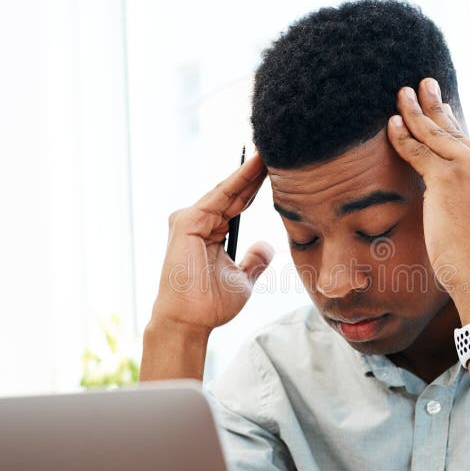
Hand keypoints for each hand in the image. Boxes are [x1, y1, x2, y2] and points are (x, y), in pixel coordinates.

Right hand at [151, 151, 273, 331]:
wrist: (190, 321)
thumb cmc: (210, 304)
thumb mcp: (243, 279)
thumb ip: (254, 260)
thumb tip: (266, 245)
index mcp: (211, 231)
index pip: (240, 202)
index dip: (259, 185)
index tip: (281, 169)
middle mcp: (199, 221)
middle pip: (235, 192)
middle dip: (257, 172)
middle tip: (279, 149)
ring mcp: (191, 219)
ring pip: (229, 190)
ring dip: (251, 170)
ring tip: (272, 150)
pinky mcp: (188, 221)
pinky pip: (220, 196)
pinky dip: (238, 180)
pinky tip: (256, 164)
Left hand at [386, 77, 469, 299]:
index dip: (456, 133)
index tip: (444, 116)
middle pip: (458, 134)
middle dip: (437, 111)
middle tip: (424, 88)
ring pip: (438, 135)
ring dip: (416, 111)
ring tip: (404, 93)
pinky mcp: (447, 177)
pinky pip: (418, 150)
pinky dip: (403, 136)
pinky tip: (392, 123)